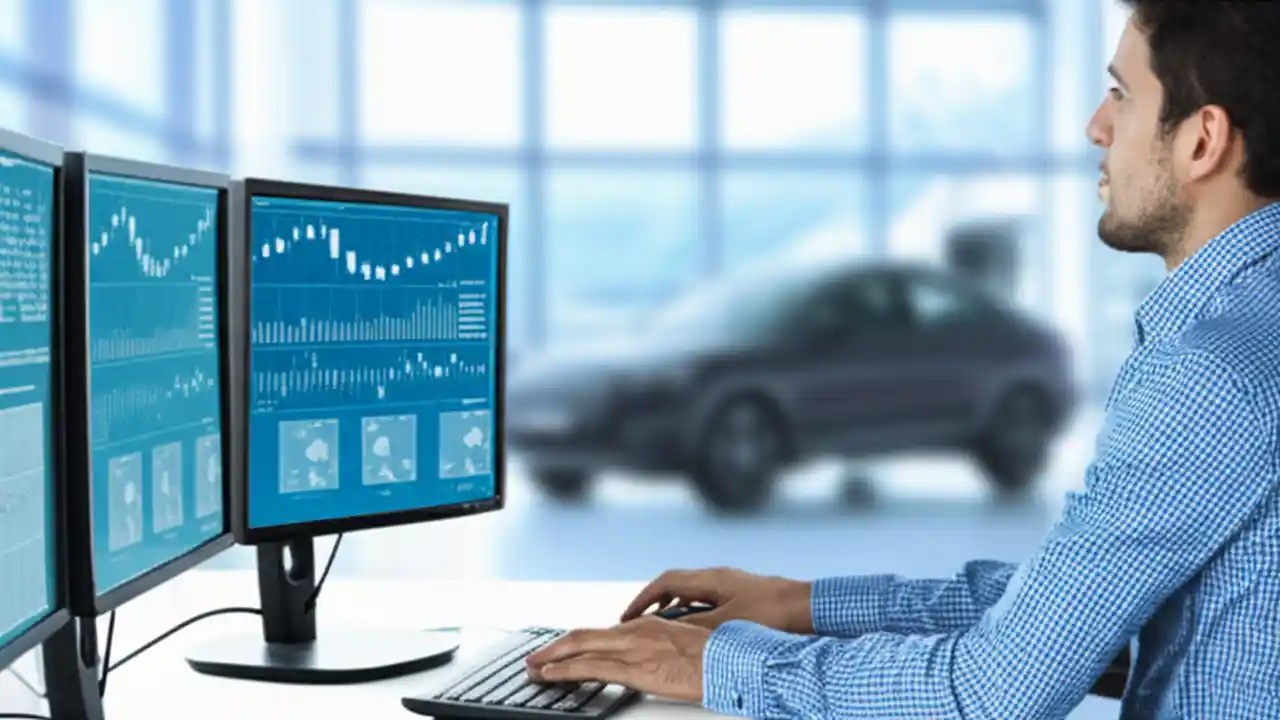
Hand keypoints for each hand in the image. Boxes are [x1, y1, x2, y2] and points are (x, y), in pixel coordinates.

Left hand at [525, 616, 710, 703]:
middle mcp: (635, 631)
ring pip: (579, 648)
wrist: (734, 662)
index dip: (575, 642)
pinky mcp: (634, 668)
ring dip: (551, 659)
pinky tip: (550, 675)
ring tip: (533, 668)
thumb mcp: (682, 647)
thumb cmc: (716, 658)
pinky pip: (590, 667)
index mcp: (647, 626)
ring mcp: (633, 648)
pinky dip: (564, 670)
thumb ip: (658, 649)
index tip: (559, 651)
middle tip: (534, 657)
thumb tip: (648, 659)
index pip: (600, 632)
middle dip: (554, 648)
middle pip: (582, 636)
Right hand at [622, 567, 812, 633]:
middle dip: (654, 604)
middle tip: (640, 622)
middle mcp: (719, 577)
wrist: (808, 607)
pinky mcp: (744, 595)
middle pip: (676, 585)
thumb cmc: (772, 612)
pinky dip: (694, 612)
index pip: (665, 582)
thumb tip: (667, 630)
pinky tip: (698, 630)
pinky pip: (709, 600)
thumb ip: (693, 625)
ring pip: (693, 594)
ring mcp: (732, 585)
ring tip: (664, 629)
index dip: (642, 599)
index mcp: (710, 579)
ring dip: (675, 609)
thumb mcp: (724, 624)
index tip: (627, 616)